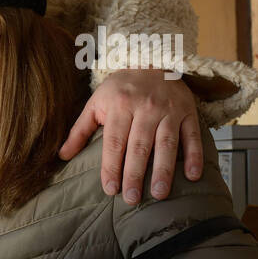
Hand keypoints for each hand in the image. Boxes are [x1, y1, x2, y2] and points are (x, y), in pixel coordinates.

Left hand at [59, 69, 201, 204]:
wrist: (151, 60)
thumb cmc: (120, 89)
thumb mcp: (96, 103)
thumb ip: (80, 130)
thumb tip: (62, 156)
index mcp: (120, 106)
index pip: (115, 142)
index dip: (112, 166)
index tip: (110, 189)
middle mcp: (146, 108)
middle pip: (140, 146)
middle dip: (135, 174)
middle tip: (131, 198)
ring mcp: (170, 110)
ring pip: (167, 143)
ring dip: (164, 170)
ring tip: (159, 193)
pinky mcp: (189, 112)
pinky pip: (193, 136)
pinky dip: (195, 155)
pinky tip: (193, 176)